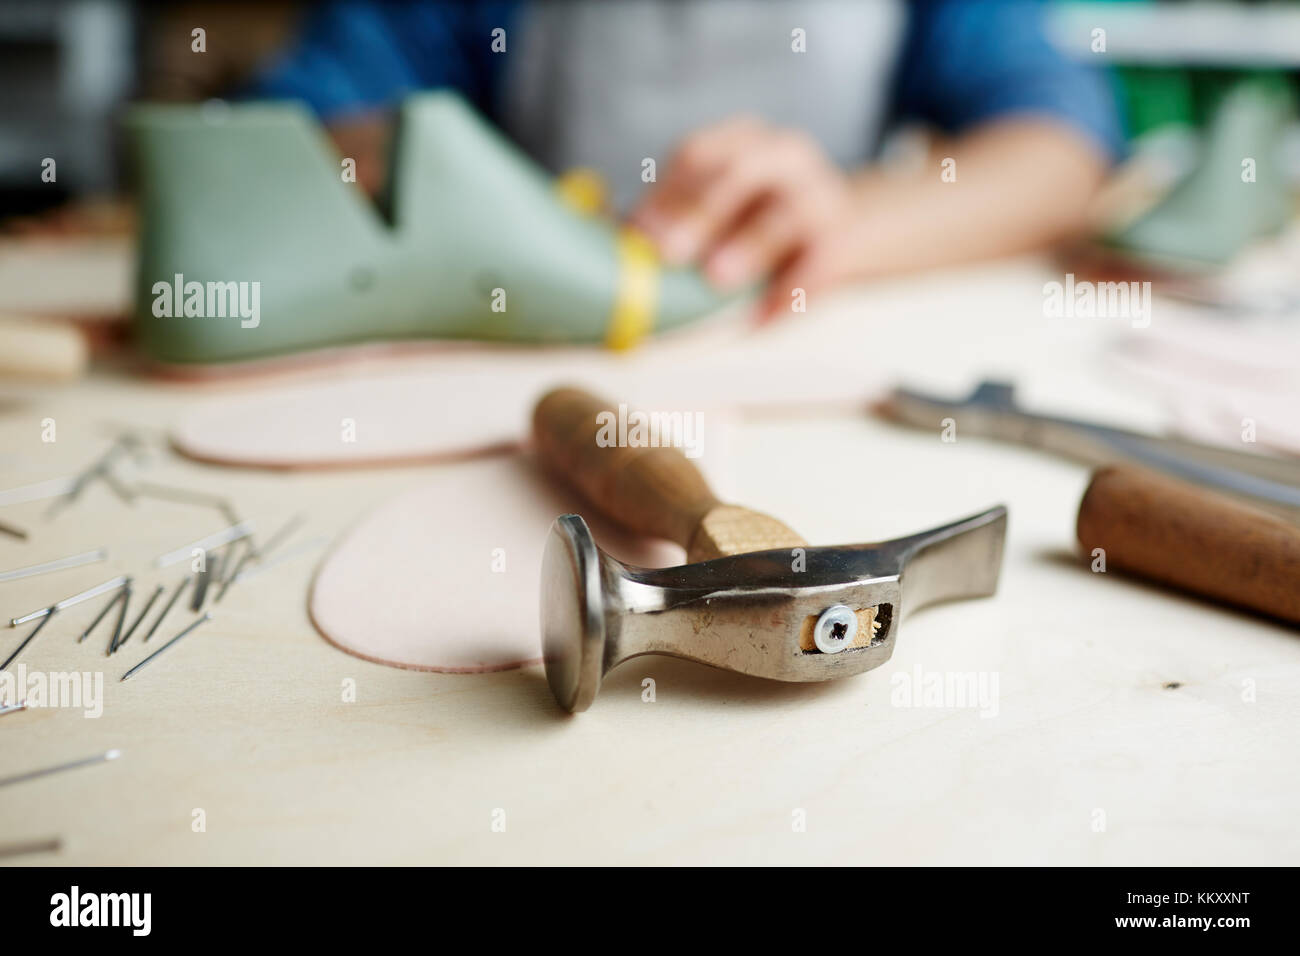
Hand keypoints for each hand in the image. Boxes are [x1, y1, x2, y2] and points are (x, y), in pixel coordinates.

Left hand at [628, 117, 852, 319]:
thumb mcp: (718, 206)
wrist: (842, 229)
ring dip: (749, 247)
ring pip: (786, 215)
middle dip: (700, 212)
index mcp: (743, 140)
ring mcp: (820, 194)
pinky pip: (817, 265)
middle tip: (667, 253)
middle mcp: (785, 155)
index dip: (667, 193)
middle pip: (740, 174)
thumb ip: (671, 220)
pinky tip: (756, 321)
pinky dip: (785, 294)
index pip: (700, 154)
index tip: (638, 232)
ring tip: (717, 278)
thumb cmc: (756, 220)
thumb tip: (609, 248)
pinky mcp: (842, 240)